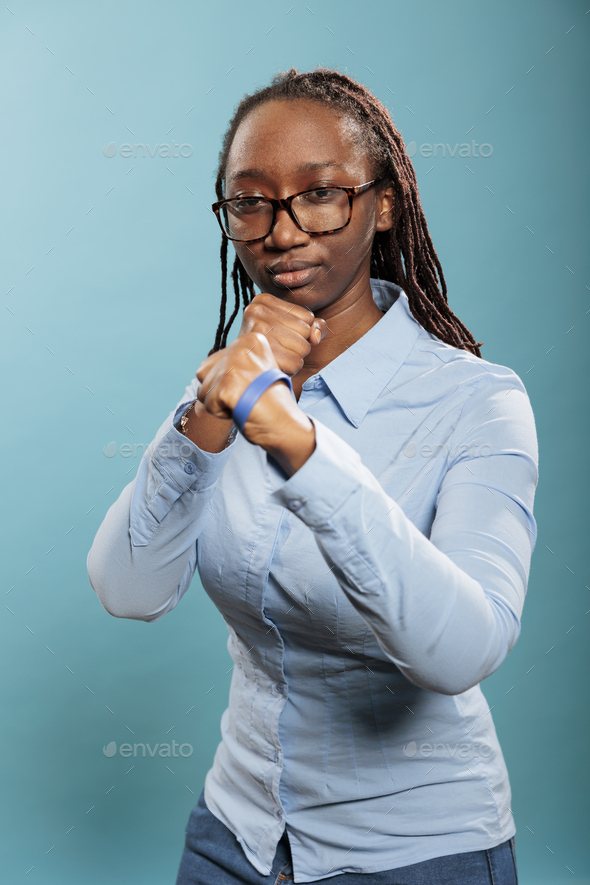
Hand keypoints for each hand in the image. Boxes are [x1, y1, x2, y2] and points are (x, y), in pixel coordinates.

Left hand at [195, 331, 308, 451]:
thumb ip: (233, 363)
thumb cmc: (272, 401)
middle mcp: (240, 347)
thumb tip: (203, 370)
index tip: (250, 386)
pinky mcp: (227, 385)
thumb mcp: (255, 370)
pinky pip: (208, 404)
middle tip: (246, 397)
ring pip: (203, 389)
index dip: (227, 381)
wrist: (286, 422)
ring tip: (244, 402)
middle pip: (203, 373)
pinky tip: (242, 409)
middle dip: (219, 391)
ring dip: (219, 403)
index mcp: (250, 339)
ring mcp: (233, 365)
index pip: (213, 360)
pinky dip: (222, 413)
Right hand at [237, 292, 328, 376]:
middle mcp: (258, 309)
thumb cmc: (270, 347)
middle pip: (306, 331)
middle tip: (278, 349)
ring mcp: (257, 328)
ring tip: (277, 356)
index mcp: (264, 299)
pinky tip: (276, 365)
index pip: (308, 317)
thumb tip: (315, 337)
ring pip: (303, 347)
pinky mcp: (260, 350)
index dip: (301, 332)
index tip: (281, 336)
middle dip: (298, 345)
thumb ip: (314, 327)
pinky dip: (290, 369)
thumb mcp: (291, 329)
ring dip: (295, 358)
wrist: (240, 368)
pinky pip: (295, 363)